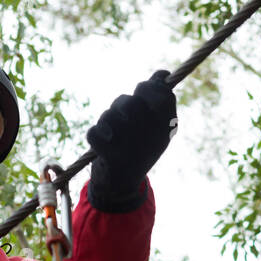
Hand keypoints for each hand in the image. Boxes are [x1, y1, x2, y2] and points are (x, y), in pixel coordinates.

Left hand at [87, 69, 177, 211]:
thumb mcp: (154, 125)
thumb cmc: (138, 148)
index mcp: (167, 127)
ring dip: (106, 122)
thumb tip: (161, 74)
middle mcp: (152, 137)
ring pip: (109, 115)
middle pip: (130, 102)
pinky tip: (102, 147)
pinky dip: (94, 137)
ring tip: (112, 136)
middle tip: (123, 120)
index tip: (141, 98)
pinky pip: (93, 133)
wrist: (123, 186)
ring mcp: (132, 148)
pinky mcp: (111, 159)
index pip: (160, 92)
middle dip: (121, 106)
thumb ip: (157, 98)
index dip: (146, 90)